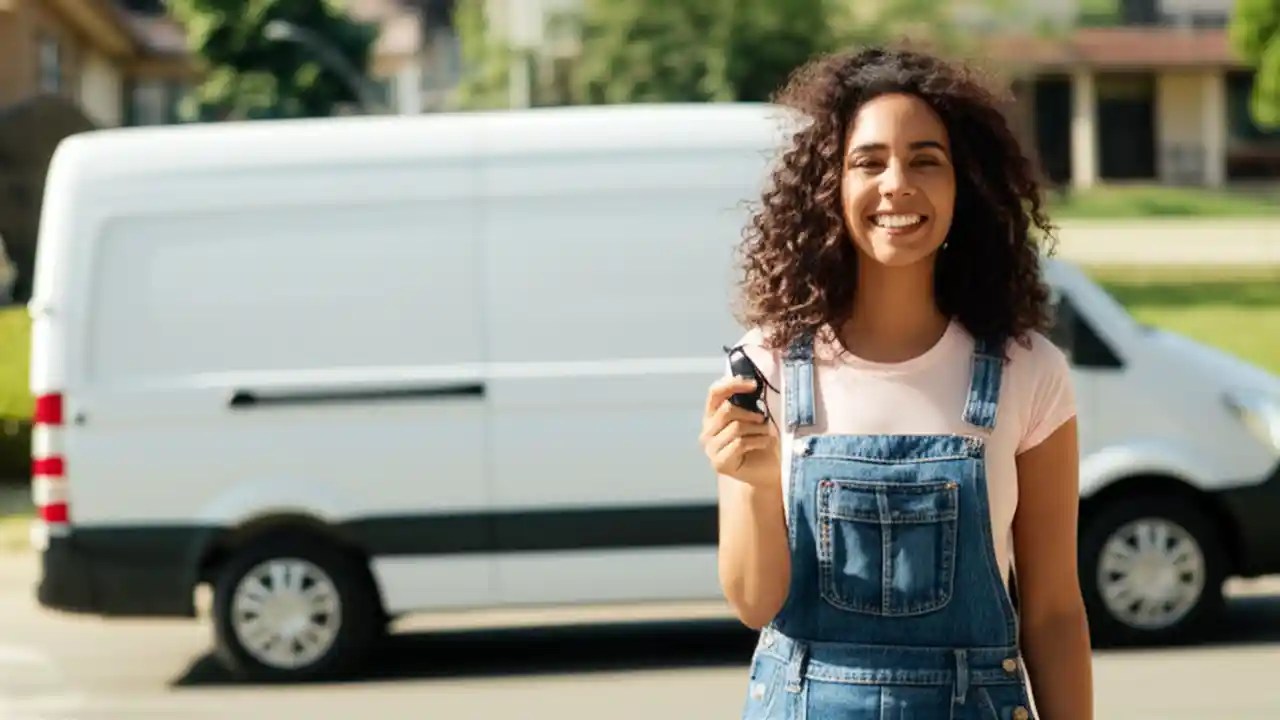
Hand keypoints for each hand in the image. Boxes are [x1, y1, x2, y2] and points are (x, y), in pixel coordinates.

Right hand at [699, 376, 780, 490]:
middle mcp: (707, 431)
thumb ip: (747, 402)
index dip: (732, 384)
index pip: (715, 393)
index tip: (753, 385)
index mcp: (712, 416)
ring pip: (736, 427)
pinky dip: (758, 441)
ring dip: (758, 429)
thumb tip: (751, 382)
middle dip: (750, 414)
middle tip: (764, 420)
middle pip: (726, 410)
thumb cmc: (760, 442)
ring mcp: (710, 449)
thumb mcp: (754, 418)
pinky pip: (740, 444)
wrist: (766, 471)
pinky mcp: (719, 463)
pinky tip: (765, 443)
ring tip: (766, 434)